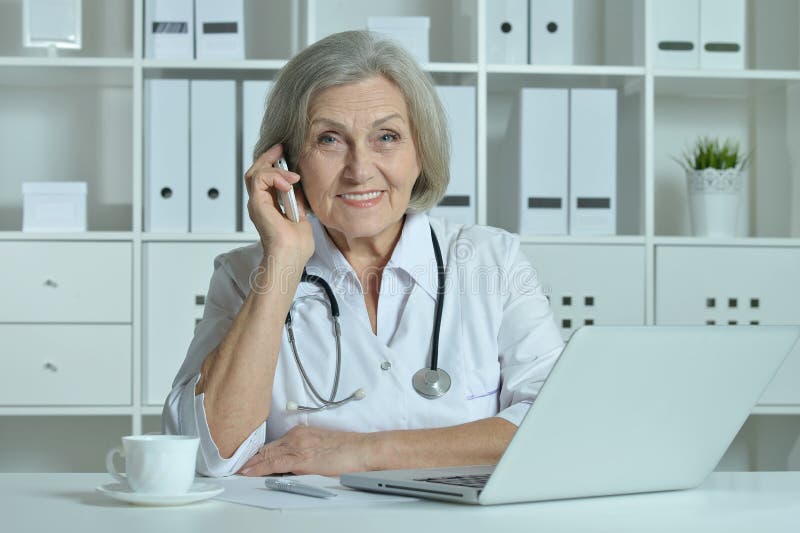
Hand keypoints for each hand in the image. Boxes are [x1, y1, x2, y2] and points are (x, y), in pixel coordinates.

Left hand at [238, 426, 372, 476]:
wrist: (362, 450)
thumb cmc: (347, 450)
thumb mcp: (320, 445)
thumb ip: (303, 450)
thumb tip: (290, 462)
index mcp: (301, 433)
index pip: (272, 443)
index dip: (256, 452)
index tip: (244, 457)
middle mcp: (296, 437)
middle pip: (266, 447)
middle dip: (248, 456)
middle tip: (232, 462)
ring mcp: (298, 447)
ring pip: (266, 454)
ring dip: (249, 462)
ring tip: (235, 468)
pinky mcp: (301, 458)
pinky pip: (274, 463)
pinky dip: (259, 467)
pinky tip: (249, 471)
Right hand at [244, 144, 313, 262]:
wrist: (291, 256)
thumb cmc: (296, 246)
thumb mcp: (301, 215)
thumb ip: (297, 201)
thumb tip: (298, 186)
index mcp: (269, 206)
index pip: (265, 179)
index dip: (273, 164)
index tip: (285, 152)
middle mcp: (260, 204)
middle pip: (256, 171)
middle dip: (269, 157)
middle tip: (281, 148)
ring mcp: (257, 203)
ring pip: (256, 172)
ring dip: (274, 167)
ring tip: (291, 173)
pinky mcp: (257, 203)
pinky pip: (260, 179)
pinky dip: (274, 176)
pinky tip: (288, 183)